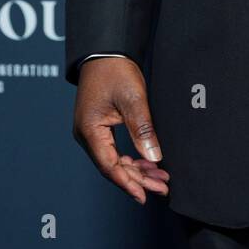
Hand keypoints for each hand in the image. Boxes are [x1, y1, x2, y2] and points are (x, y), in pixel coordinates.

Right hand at [73, 57, 169, 204]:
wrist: (106, 52)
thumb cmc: (115, 71)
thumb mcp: (133, 99)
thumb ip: (143, 129)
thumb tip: (154, 157)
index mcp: (90, 130)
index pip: (109, 166)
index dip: (128, 183)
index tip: (145, 196)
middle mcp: (86, 134)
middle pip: (112, 167)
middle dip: (138, 179)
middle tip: (161, 188)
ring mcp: (91, 131)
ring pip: (114, 160)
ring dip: (137, 170)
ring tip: (160, 179)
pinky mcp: (98, 127)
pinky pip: (114, 150)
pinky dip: (131, 158)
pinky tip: (148, 163)